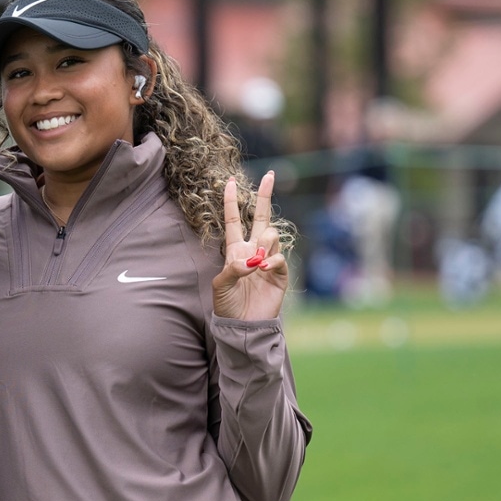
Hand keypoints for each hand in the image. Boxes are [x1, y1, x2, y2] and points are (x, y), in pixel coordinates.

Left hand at [212, 170, 288, 320]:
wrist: (243, 326)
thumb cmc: (227, 306)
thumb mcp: (221, 285)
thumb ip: (232, 268)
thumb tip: (251, 260)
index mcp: (235, 250)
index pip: (233, 220)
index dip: (232, 201)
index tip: (231, 181)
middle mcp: (253, 251)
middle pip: (261, 217)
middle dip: (265, 196)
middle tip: (270, 175)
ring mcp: (268, 260)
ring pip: (271, 235)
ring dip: (263, 242)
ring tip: (256, 262)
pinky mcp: (280, 273)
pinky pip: (280, 257)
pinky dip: (272, 260)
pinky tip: (263, 269)